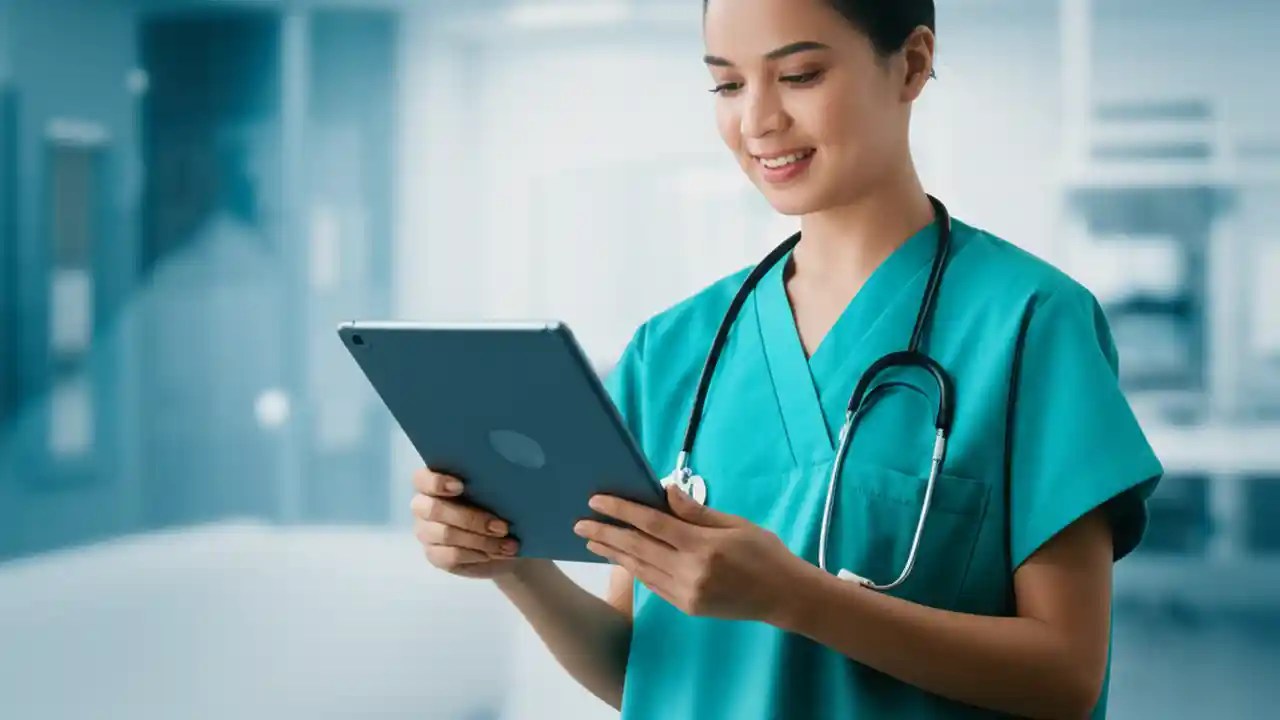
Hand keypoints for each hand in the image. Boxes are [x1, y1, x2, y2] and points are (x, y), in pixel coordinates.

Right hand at [410, 468, 523, 578]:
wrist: (505, 538)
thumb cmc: (498, 504)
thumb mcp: (497, 490)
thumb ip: (489, 483)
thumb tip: (503, 480)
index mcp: (434, 483)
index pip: (422, 479)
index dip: (437, 482)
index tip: (461, 486)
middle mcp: (423, 506)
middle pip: (433, 509)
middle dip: (471, 518)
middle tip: (502, 527)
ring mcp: (426, 532)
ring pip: (445, 534)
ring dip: (481, 540)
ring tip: (508, 545)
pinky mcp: (434, 555)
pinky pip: (450, 556)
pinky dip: (476, 555)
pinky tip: (494, 554)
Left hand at [574, 483, 805, 621]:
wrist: (785, 597)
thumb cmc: (765, 553)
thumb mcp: (736, 524)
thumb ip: (697, 512)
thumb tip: (666, 491)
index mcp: (703, 547)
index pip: (652, 524)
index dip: (622, 511)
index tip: (597, 500)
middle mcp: (690, 572)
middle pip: (638, 548)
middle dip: (606, 534)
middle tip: (579, 524)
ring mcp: (686, 593)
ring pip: (640, 569)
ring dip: (614, 554)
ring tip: (592, 542)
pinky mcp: (687, 607)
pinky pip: (653, 585)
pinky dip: (634, 570)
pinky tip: (621, 560)